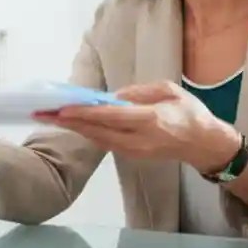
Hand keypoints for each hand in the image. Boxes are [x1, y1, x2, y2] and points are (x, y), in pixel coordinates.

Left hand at [37, 81, 239, 170]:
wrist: (204, 145)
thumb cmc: (190, 112)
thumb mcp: (169, 91)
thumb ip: (140, 92)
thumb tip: (112, 97)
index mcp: (151, 120)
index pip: (111, 117)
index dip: (85, 114)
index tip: (63, 109)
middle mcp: (140, 139)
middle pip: (98, 132)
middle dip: (69, 122)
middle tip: (43, 113)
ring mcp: (135, 151)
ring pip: (98, 140)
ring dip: (73, 129)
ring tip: (50, 118)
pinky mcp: (132, 156)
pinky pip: (105, 144)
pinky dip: (87, 134)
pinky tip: (72, 125)